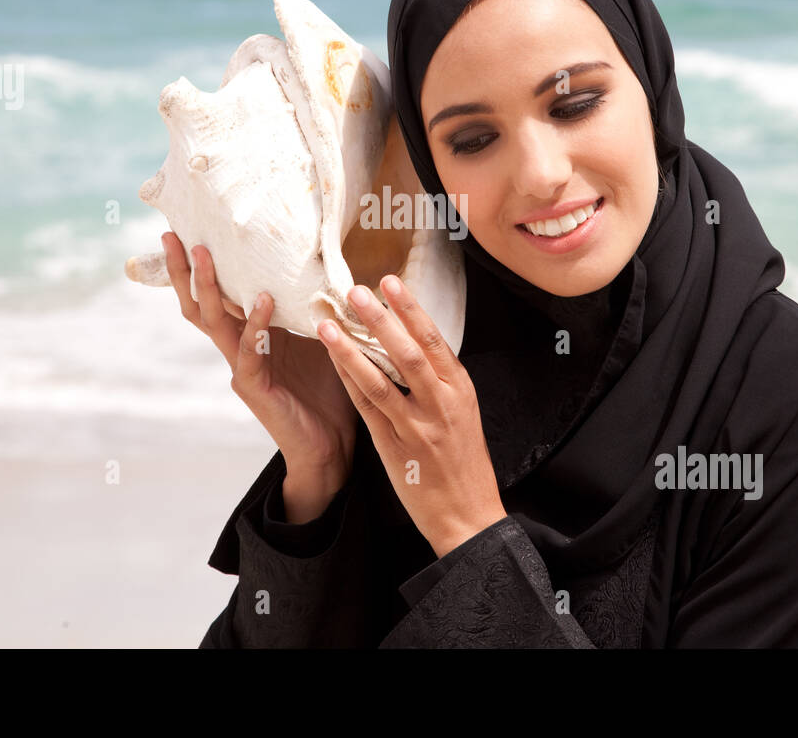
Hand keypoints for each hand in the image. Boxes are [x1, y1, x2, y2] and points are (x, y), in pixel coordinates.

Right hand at [161, 233, 358, 510]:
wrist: (332, 446)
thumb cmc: (328, 388)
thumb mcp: (321, 334)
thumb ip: (313, 303)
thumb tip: (327, 256)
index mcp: (251, 334)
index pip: (218, 294)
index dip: (199, 266)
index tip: (188, 227)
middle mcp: (238, 348)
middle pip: (200, 304)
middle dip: (185, 270)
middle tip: (174, 234)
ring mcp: (242, 368)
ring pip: (214, 322)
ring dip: (207, 287)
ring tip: (204, 254)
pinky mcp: (254, 388)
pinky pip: (249, 351)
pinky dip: (255, 324)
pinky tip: (264, 300)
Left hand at [316, 274, 506, 558]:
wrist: (468, 515)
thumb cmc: (464, 461)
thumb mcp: (465, 413)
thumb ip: (441, 380)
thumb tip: (416, 340)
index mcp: (460, 390)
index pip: (434, 340)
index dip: (410, 309)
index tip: (390, 281)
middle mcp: (440, 405)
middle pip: (408, 353)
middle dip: (381, 319)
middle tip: (356, 290)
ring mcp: (416, 427)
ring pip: (380, 380)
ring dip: (351, 348)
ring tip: (328, 323)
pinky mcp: (394, 448)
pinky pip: (366, 409)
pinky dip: (348, 381)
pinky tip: (332, 361)